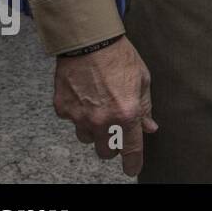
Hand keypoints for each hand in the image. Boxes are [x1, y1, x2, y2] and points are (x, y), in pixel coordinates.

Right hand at [54, 36, 157, 176]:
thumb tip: (149, 127)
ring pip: (87, 138)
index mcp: (126, 114)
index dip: (132, 163)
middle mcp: (102, 120)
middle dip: (112, 144)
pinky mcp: (62, 109)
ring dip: (94, 129)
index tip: (132, 169)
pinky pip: (72, 121)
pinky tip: (85, 95)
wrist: (88, 41)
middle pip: (104, 151)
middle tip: (116, 127)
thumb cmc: (119, 57)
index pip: (130, 148)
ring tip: (99, 105)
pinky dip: (79, 113)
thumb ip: (145, 107)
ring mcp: (79, 117)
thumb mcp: (142, 80)